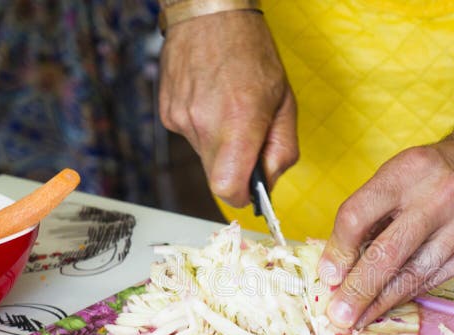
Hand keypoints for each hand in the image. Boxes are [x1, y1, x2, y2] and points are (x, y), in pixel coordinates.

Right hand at [158, 11, 297, 206]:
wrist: (208, 14)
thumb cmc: (252, 53)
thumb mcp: (285, 102)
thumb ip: (282, 150)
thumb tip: (268, 185)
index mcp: (239, 121)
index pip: (228, 188)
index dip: (242, 196)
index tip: (252, 190)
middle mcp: (204, 124)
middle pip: (217, 177)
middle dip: (236, 169)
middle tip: (249, 140)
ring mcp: (181, 119)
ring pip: (205, 157)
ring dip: (221, 145)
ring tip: (229, 110)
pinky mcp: (168, 114)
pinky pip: (191, 138)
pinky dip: (204, 128)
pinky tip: (211, 100)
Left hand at [318, 123, 453, 328]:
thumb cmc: (444, 168)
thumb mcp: (404, 172)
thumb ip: (375, 212)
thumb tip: (341, 263)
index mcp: (408, 170)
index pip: (358, 215)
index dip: (337, 250)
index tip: (328, 277)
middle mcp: (440, 194)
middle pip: (386, 253)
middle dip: (358, 290)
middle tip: (338, 315)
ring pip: (415, 272)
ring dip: (383, 301)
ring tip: (360, 319)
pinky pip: (440, 276)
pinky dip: (413, 292)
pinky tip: (394, 304)